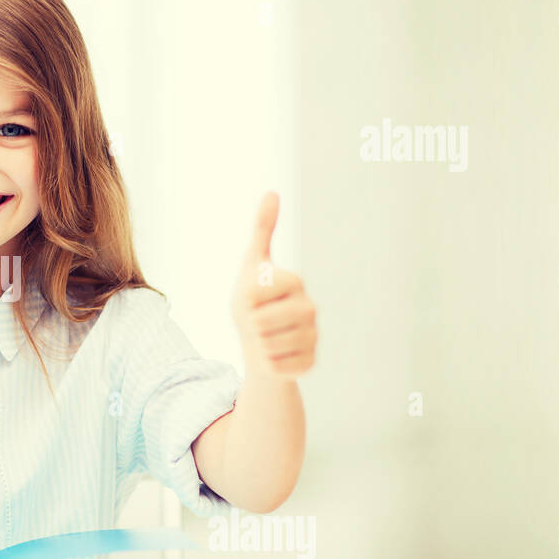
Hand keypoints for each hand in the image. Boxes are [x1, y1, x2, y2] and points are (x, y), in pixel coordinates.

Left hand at [230, 191, 316, 379]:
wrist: (258, 341)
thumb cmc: (253, 301)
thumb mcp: (252, 265)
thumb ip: (262, 229)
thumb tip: (273, 191)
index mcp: (295, 282)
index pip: (256, 293)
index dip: (245, 298)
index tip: (252, 298)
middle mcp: (310, 309)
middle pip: (260, 322)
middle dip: (249, 324)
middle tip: (256, 321)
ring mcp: (313, 337)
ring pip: (267, 346)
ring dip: (256, 345)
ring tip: (264, 337)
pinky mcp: (310, 363)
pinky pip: (275, 367)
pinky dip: (266, 364)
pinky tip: (274, 355)